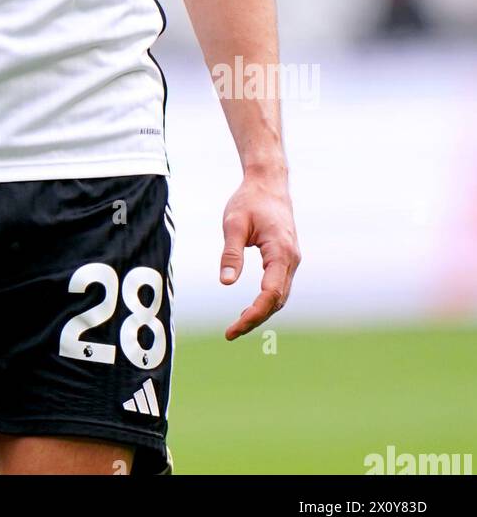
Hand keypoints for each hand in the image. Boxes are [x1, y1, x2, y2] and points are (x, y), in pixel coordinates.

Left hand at [219, 169, 299, 339]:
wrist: (268, 183)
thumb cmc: (249, 200)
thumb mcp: (233, 223)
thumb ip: (230, 252)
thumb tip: (225, 282)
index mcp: (280, 251)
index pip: (271, 294)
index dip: (254, 314)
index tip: (234, 328)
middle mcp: (291, 259)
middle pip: (277, 301)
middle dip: (255, 319)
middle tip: (230, 333)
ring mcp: (291, 260)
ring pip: (280, 296)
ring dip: (261, 313)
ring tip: (237, 327)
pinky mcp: (287, 259)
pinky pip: (279, 287)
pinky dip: (266, 302)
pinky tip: (250, 309)